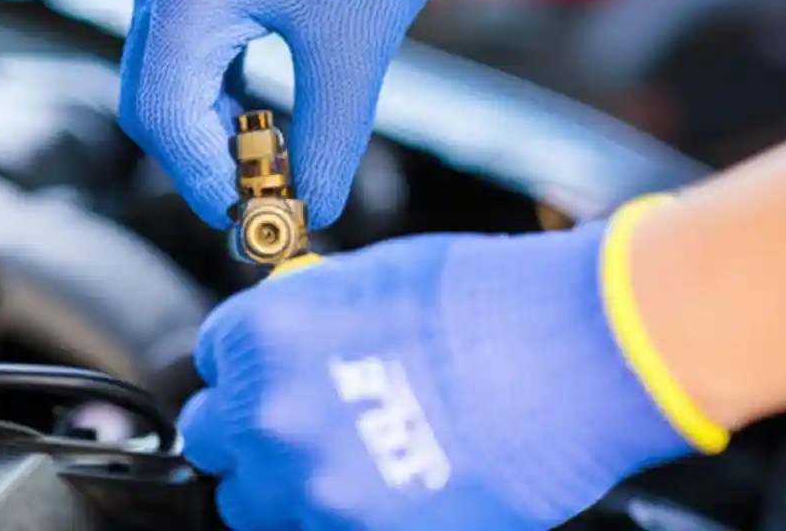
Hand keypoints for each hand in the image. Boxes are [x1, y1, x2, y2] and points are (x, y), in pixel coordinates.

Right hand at [119, 0, 485, 227]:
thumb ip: (332, 133)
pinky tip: (259, 113)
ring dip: (207, 126)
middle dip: (200, 159)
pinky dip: (215, 87)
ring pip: (163, 71)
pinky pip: (184, 40)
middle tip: (259, 203)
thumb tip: (314, 207)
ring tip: (269, 163)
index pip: (163, 110)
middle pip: (150, 96)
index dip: (200, 179)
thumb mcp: (359, 38)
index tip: (249, 223)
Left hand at [179, 208, 716, 529]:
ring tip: (353, 461)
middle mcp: (269, 416)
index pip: (211, 362)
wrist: (574, 352)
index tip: (277, 373)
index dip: (249, 366)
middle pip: (217, 441)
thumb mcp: (370, 279)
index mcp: (260, 337)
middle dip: (252, 431)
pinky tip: (389, 487)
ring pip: (257, 504)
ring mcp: (314, 488)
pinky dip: (343, 515)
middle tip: (306, 422)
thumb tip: (289, 335)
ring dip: (288, 484)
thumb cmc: (487, 300)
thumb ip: (305, 315)